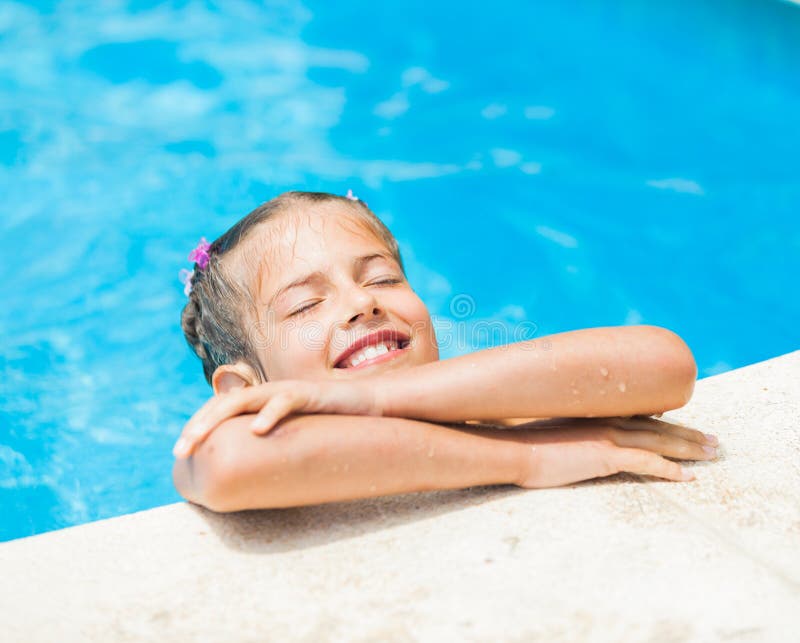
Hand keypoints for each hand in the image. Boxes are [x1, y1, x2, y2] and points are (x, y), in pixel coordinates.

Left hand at [173, 379, 379, 457]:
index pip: (221, 408)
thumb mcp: (294, 438)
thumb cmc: (331, 426)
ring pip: (244, 399)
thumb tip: (253, 480)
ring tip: (199, 438)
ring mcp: (288, 390)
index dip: (198, 425)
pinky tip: (256, 429)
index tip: (181, 453)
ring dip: (217, 418)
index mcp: (264, 402)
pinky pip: (285, 400)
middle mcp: (270, 392)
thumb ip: (273, 449)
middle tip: (180, 451)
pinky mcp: (310, 394)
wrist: (369, 405)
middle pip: (224, 403)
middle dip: (198, 425)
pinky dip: (269, 412)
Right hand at [514, 415, 718, 486]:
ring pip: (660, 441)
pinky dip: (671, 470)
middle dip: (689, 434)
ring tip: (712, 455)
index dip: (666, 423)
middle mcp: (608, 421)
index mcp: (596, 416)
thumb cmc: (527, 445)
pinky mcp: (607, 456)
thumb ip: (571, 433)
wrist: (516, 449)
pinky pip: (648, 463)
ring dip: (689, 449)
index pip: (641, 418)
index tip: (684, 427)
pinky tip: (688, 479)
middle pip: (658, 427)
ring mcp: (609, 437)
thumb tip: (574, 439)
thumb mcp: (552, 434)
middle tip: (713, 441)